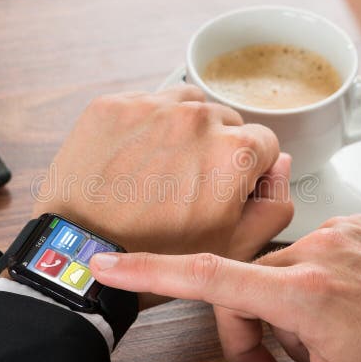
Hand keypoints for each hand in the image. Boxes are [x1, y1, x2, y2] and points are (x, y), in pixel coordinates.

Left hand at [32, 85, 292, 258]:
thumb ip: (273, 205)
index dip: (249, 169)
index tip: (226, 187)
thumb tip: (280, 165)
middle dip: (215, 147)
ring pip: (187, 104)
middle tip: (188, 184)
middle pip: (225, 121)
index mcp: (234, 152)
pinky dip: (145, 125)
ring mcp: (152, 107)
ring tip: (161, 168)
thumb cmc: (154, 258)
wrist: (80, 255)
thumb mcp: (232, 249)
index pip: (264, 141)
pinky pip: (146, 103)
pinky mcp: (113, 106)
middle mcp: (196, 119)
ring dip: (183, 129)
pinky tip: (133, 159)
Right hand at [89, 214, 360, 361]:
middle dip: (247, 333)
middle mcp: (317, 250)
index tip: (108, 261)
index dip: (149, 271)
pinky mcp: (355, 224)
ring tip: (319, 345)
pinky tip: (339, 312)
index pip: (207, 276)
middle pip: (241, 287)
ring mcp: (338, 232)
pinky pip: (306, 253)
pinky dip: (307, 286)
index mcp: (306, 294)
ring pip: (273, 271)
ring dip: (280, 311)